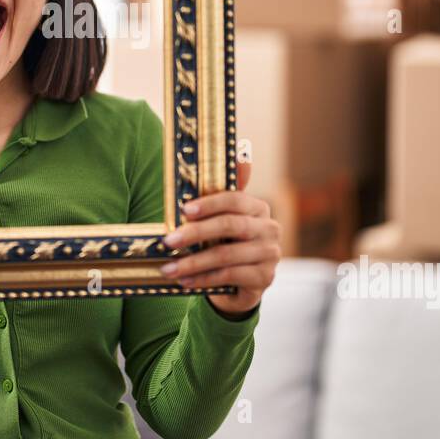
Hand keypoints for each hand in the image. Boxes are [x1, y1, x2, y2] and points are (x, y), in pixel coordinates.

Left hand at [158, 160, 280, 316]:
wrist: (240, 285)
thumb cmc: (225, 244)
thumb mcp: (221, 220)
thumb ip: (221, 194)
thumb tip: (237, 153)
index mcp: (258, 208)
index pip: (235, 199)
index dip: (209, 203)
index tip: (184, 210)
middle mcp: (270, 228)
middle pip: (230, 226)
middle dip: (195, 234)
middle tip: (168, 241)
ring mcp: (271, 254)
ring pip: (226, 255)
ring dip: (193, 262)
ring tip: (169, 268)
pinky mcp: (265, 277)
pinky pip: (229, 276)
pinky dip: (204, 279)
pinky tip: (185, 281)